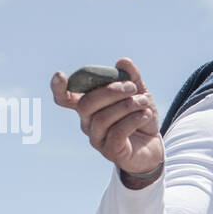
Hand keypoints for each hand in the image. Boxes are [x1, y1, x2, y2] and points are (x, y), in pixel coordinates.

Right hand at [50, 57, 162, 175]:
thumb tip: (123, 61)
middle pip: (86, 104)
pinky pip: (117, 133)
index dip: (58, 88)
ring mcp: (98, 139)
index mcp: (89, 106)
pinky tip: (145, 115)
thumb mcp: (140, 94)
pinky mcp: (112, 152)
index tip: (60, 75)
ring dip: (126, 105)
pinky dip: (133, 120)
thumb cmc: (141, 118)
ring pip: (102, 118)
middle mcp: (88, 123)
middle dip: (110, 91)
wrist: (154, 145)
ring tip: (143, 102)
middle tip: (132, 87)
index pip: (65, 99)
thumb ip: (132, 78)